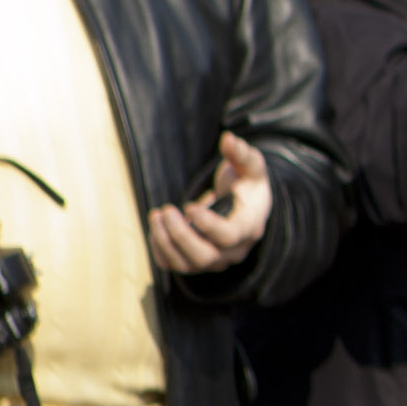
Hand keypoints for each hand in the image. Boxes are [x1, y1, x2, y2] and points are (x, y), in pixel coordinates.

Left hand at [144, 133, 270, 273]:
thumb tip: (229, 139)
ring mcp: (215, 259)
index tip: (189, 206)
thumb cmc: (247, 186)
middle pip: (204, 255)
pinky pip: (174, 266)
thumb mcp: (250, 168)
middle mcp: (234, 250)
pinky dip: (159, 250)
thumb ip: (242, 154)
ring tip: (156, 215)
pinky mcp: (198, 263)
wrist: (245, 209)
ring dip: (164, 242)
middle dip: (179, 235)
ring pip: (187, 265)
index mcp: (249, 227)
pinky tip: (156, 228)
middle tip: (166, 210)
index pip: (229, 236)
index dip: (206, 224)